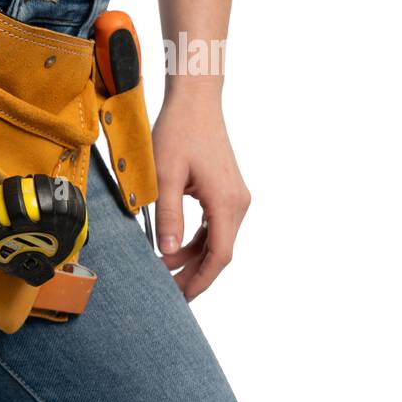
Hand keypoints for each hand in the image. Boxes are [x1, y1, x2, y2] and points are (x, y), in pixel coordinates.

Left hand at [150, 80, 250, 300]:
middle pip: (220, 252)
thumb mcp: (164, 176)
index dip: (200, 280)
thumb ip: (168, 216)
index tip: (181, 298)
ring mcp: (235, 197)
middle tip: (167, 294)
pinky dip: (196, 241)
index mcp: (226, 202)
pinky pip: (214, 226)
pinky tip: (175, 250)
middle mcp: (238, 203)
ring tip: (165, 273)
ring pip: (216, 240)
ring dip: (192, 258)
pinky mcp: (226, 192)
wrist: (195, 102)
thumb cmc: (177, 132)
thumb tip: (167, 253)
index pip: (219, 255)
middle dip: (194, 274)